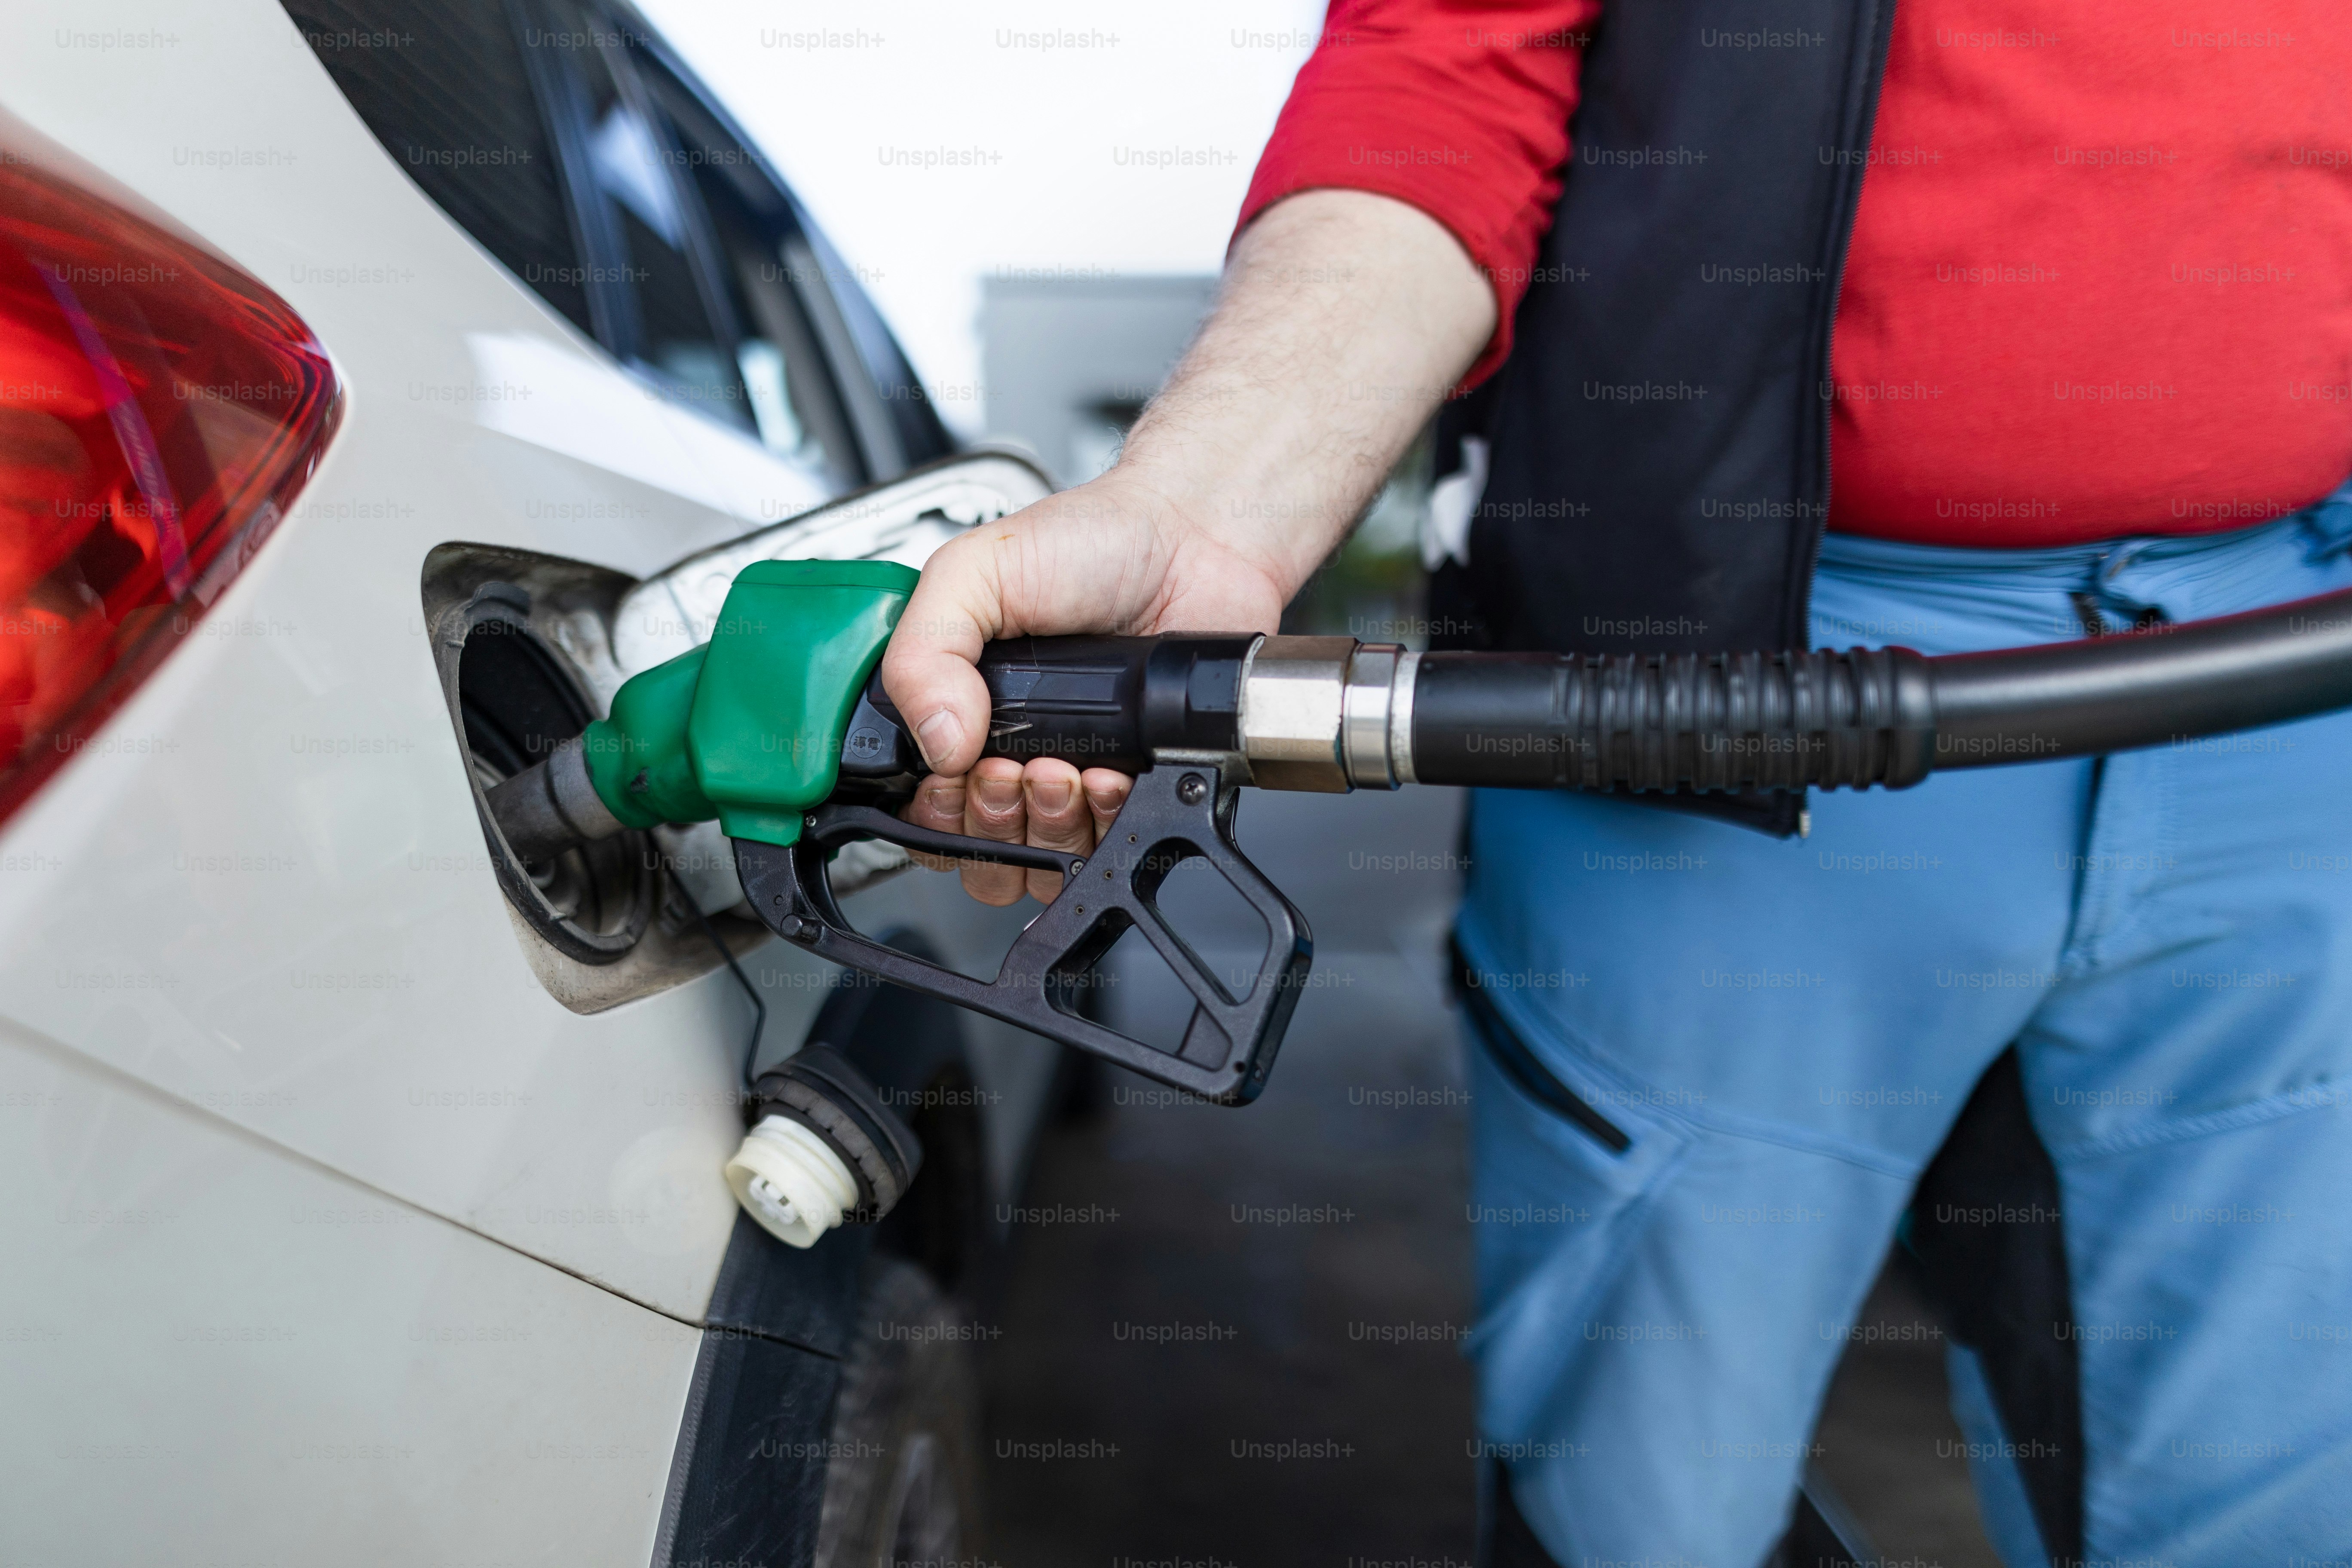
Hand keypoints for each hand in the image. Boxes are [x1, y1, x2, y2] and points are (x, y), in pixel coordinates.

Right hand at [883, 470, 1291, 902]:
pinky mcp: (1137, 782)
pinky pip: (1108, 845)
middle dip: (995, 817)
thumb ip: (925, 650)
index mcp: (960, 700)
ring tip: (1069, 767)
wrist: (1198, 539)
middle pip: (980, 843)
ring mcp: (1077, 767)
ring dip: (1050, 825)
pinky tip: (1112, 775)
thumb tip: (934, 742)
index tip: (960, 771)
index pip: (922, 799)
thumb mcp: (975, 571)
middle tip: (1017, 766)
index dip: (936, 807)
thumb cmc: (1093, 540)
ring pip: (1042, 857)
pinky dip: (1107, 822)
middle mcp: (1014, 743)